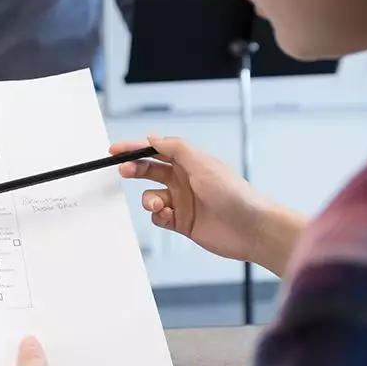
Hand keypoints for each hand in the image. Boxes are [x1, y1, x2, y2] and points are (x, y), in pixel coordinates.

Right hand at [114, 134, 303, 274]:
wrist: (250, 228)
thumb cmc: (233, 193)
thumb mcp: (202, 163)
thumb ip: (176, 148)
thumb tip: (153, 138)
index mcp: (189, 162)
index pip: (156, 150)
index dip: (134, 148)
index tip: (115, 150)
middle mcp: (184, 180)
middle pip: (149, 171)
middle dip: (135, 170)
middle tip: (124, 171)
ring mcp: (182, 202)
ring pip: (151, 197)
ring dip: (149, 200)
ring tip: (159, 204)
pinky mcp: (182, 222)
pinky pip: (158, 217)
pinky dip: (158, 216)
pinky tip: (168, 216)